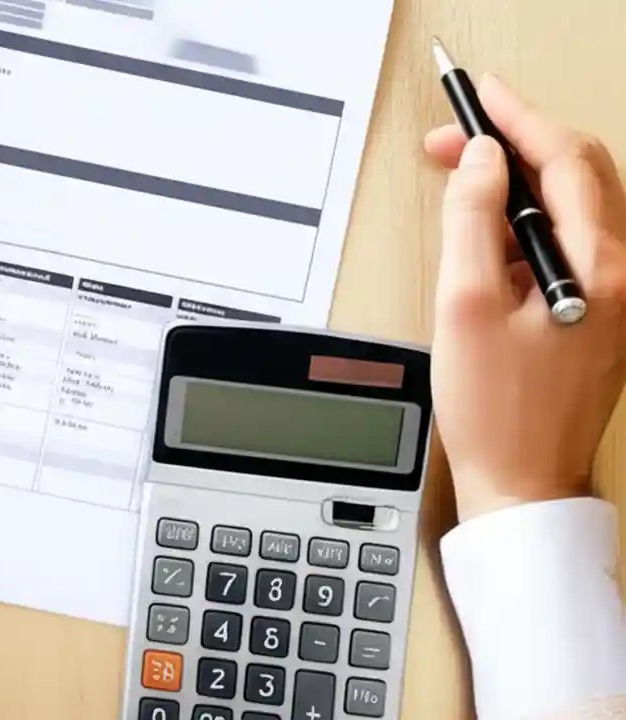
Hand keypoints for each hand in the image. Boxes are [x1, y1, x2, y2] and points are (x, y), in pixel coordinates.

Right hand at [425, 74, 625, 520]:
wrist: (523, 479)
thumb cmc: (496, 410)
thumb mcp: (464, 304)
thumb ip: (472, 219)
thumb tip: (478, 162)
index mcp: (600, 267)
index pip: (563, 161)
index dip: (517, 119)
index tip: (479, 98)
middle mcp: (624, 273)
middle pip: (579, 174)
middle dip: (517, 144)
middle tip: (458, 139)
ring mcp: (619, 292)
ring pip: (576, 204)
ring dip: (522, 180)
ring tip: (465, 176)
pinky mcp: (604, 309)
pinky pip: (572, 239)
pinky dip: (531, 218)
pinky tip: (490, 229)